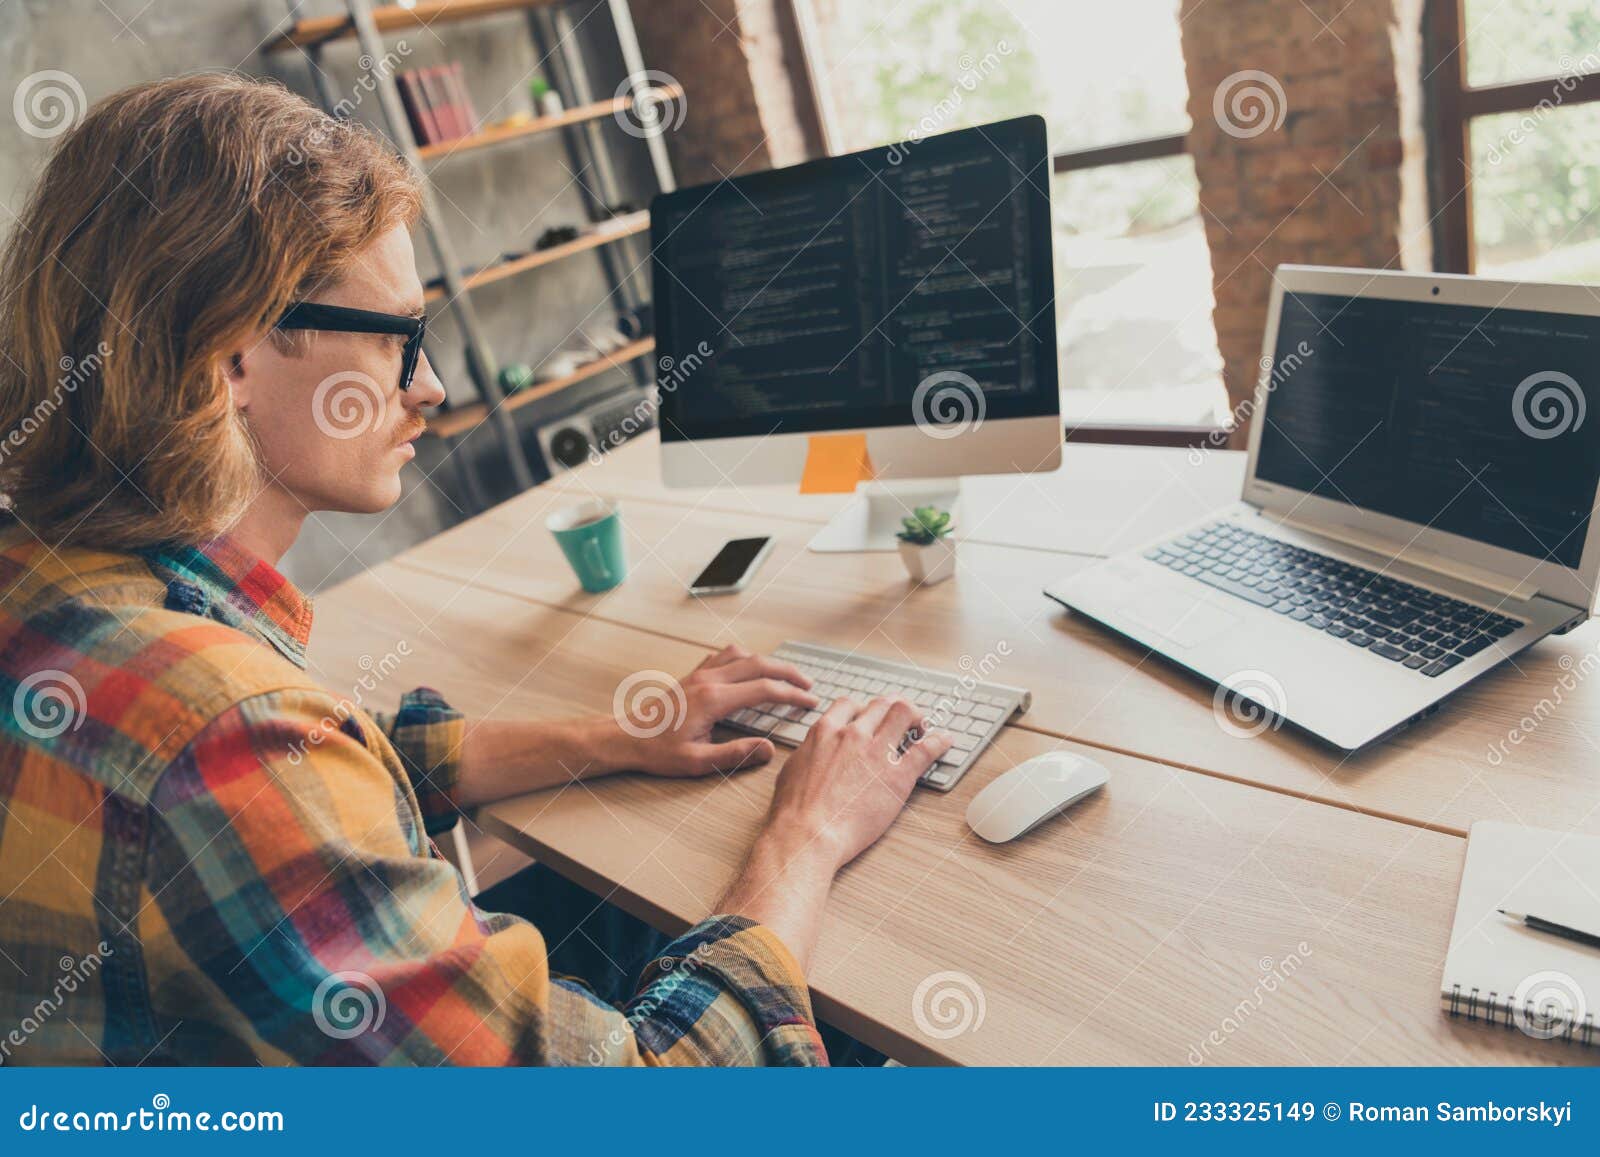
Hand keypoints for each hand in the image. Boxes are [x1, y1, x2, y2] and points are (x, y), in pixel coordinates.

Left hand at [619, 645, 816, 777]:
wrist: (626, 738)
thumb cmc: (657, 751)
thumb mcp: (697, 762)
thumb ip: (735, 755)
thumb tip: (769, 749)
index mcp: (713, 700)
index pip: (764, 689)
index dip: (792, 694)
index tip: (809, 702)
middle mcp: (708, 680)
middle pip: (759, 664)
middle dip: (788, 672)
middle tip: (808, 685)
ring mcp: (699, 674)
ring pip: (742, 655)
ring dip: (767, 662)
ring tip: (784, 675)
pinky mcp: (693, 676)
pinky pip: (724, 656)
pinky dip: (744, 658)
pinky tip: (749, 669)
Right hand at [763, 696, 953, 870]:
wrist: (808, 834)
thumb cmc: (794, 811)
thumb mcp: (792, 771)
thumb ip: (808, 754)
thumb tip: (811, 753)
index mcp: (825, 732)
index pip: (850, 704)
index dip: (863, 710)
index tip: (870, 718)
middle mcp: (853, 734)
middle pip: (881, 704)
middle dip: (893, 708)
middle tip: (901, 718)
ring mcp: (877, 752)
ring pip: (904, 713)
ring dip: (917, 716)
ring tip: (922, 725)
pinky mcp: (898, 774)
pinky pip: (926, 748)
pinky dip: (939, 740)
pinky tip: (945, 740)